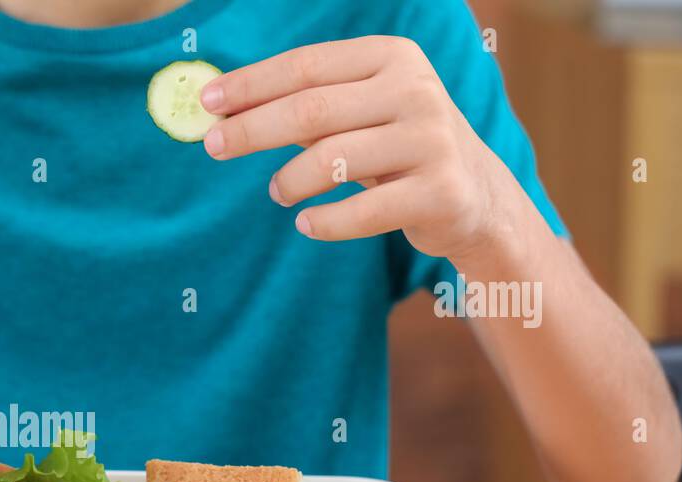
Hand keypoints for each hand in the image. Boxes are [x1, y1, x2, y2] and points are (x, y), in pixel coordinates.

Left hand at [199, 36, 528, 260]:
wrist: (474, 194)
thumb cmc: (395, 147)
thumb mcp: (358, 113)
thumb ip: (303, 106)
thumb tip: (223, 109)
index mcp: (392, 57)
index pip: (306, 66)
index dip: (252, 85)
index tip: (207, 102)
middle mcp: (416, 91)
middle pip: (312, 110)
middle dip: (253, 129)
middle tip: (214, 146)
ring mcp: (431, 141)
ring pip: (332, 160)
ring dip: (290, 180)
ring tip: (277, 192)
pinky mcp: (440, 192)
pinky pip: (361, 212)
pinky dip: (323, 222)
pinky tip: (306, 223)